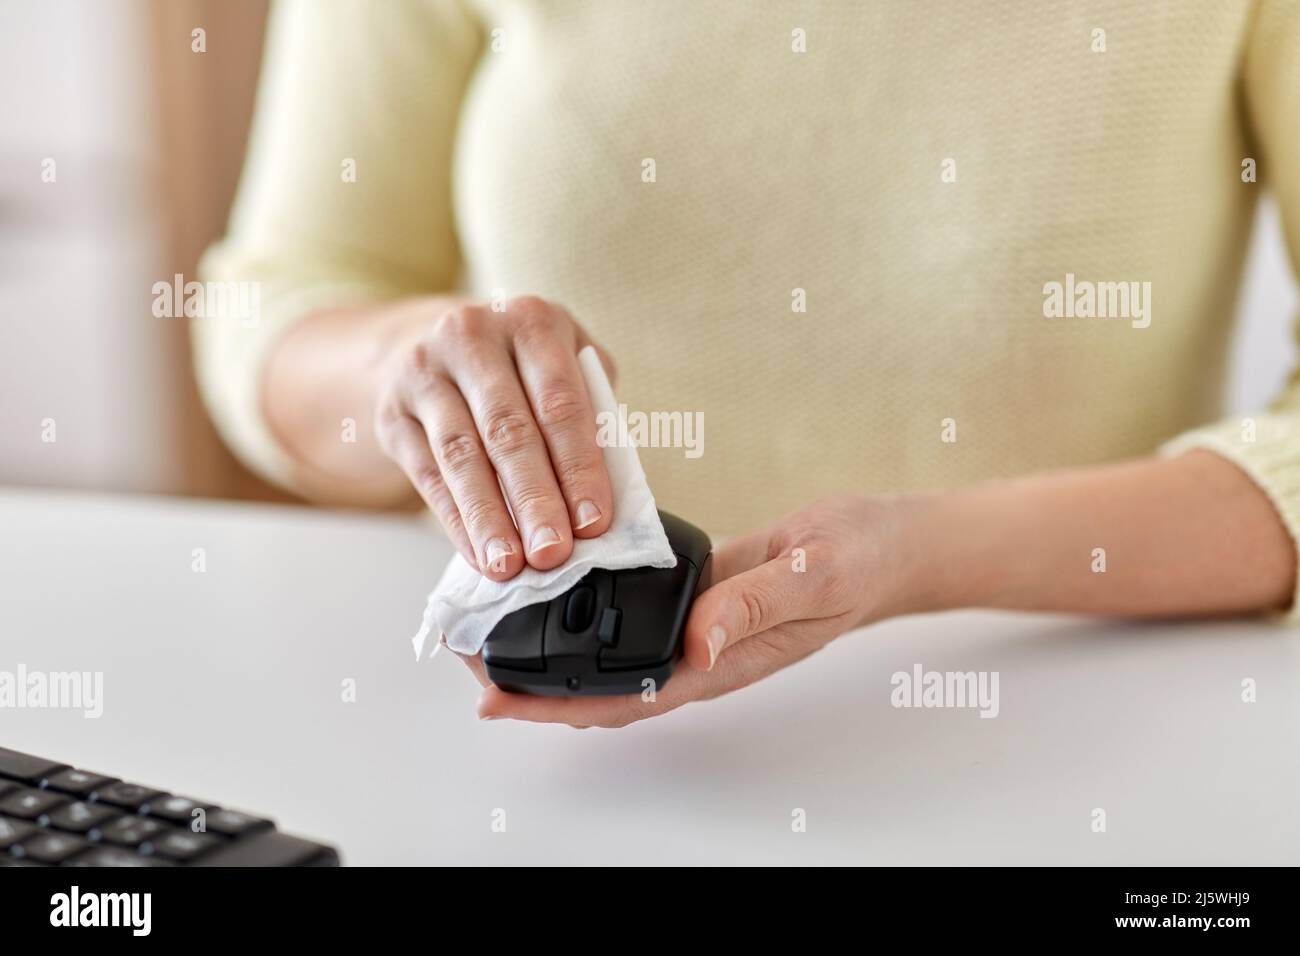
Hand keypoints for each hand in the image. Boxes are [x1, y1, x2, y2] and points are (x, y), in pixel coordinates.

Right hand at [374, 296, 616, 579]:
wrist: (431, 339)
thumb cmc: (520, 365)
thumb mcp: (564, 366)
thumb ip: (591, 417)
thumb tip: (601, 496)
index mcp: (532, 320)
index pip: (560, 402)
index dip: (578, 466)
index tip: (594, 521)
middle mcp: (472, 335)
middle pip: (508, 430)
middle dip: (533, 499)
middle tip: (552, 552)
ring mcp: (424, 370)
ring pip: (461, 456)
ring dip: (489, 518)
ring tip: (510, 564)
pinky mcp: (393, 411)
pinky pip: (428, 474)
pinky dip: (456, 520)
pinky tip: (479, 553)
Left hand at [472, 494, 909, 727]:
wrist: (879, 545)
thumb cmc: (855, 562)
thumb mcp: (811, 575)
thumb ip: (754, 605)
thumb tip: (697, 644)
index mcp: (720, 661)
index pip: (624, 699)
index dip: (556, 708)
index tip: (496, 701)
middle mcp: (698, 652)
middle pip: (601, 687)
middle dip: (532, 685)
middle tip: (465, 659)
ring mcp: (694, 627)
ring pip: (610, 653)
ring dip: (551, 650)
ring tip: (490, 628)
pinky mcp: (694, 595)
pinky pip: (629, 612)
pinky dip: (585, 608)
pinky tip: (553, 586)